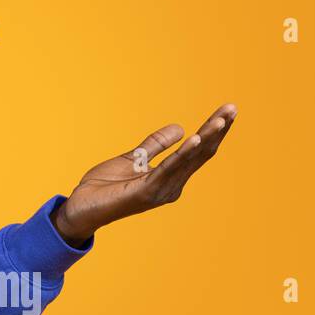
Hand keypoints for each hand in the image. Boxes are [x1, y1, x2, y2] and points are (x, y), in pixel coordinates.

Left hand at [52, 102, 237, 246]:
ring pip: (188, 160)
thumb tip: (180, 127)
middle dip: (216, 130)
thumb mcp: (133, 158)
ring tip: (221, 119)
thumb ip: (155, 145)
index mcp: (170, 177)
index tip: (228, 110)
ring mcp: (160, 190)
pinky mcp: (145, 192)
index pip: (197, 151)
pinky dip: (181, 154)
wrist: (80, 207)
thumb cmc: (105, 187)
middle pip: (199, 154)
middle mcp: (172, 185)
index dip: (212, 130)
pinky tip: (194, 139)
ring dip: (206, 138)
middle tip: (233, 108)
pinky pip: (166, 170)